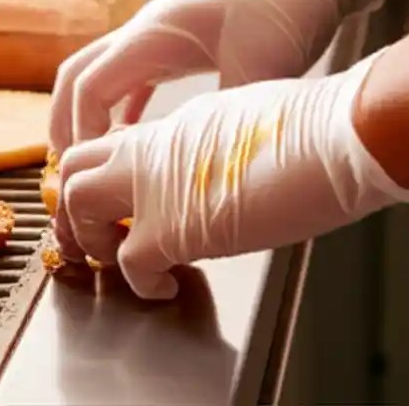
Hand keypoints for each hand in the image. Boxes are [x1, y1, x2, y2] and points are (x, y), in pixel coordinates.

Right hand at [49, 0, 398, 154]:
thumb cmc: (287, 7)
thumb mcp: (264, 68)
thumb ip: (229, 118)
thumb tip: (206, 172)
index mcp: (154, 33)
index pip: (90, 86)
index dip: (81, 131)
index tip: (89, 173)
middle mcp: (144, 31)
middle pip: (76, 77)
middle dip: (65, 124)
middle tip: (69, 174)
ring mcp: (157, 36)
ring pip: (97, 76)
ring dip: (85, 115)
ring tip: (90, 162)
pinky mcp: (177, 46)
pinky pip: (130, 80)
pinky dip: (118, 111)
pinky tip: (127, 142)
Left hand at [54, 52, 408, 299]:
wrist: (339, 135)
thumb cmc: (320, 129)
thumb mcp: (251, 120)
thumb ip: (219, 143)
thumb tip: (227, 166)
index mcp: (175, 126)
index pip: (111, 145)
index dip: (102, 175)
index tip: (111, 202)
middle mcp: (152, 149)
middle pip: (73, 166)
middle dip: (70, 205)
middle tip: (87, 238)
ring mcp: (155, 186)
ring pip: (78, 203)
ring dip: (89, 239)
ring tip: (114, 263)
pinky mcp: (171, 227)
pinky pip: (129, 264)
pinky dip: (139, 285)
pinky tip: (162, 288)